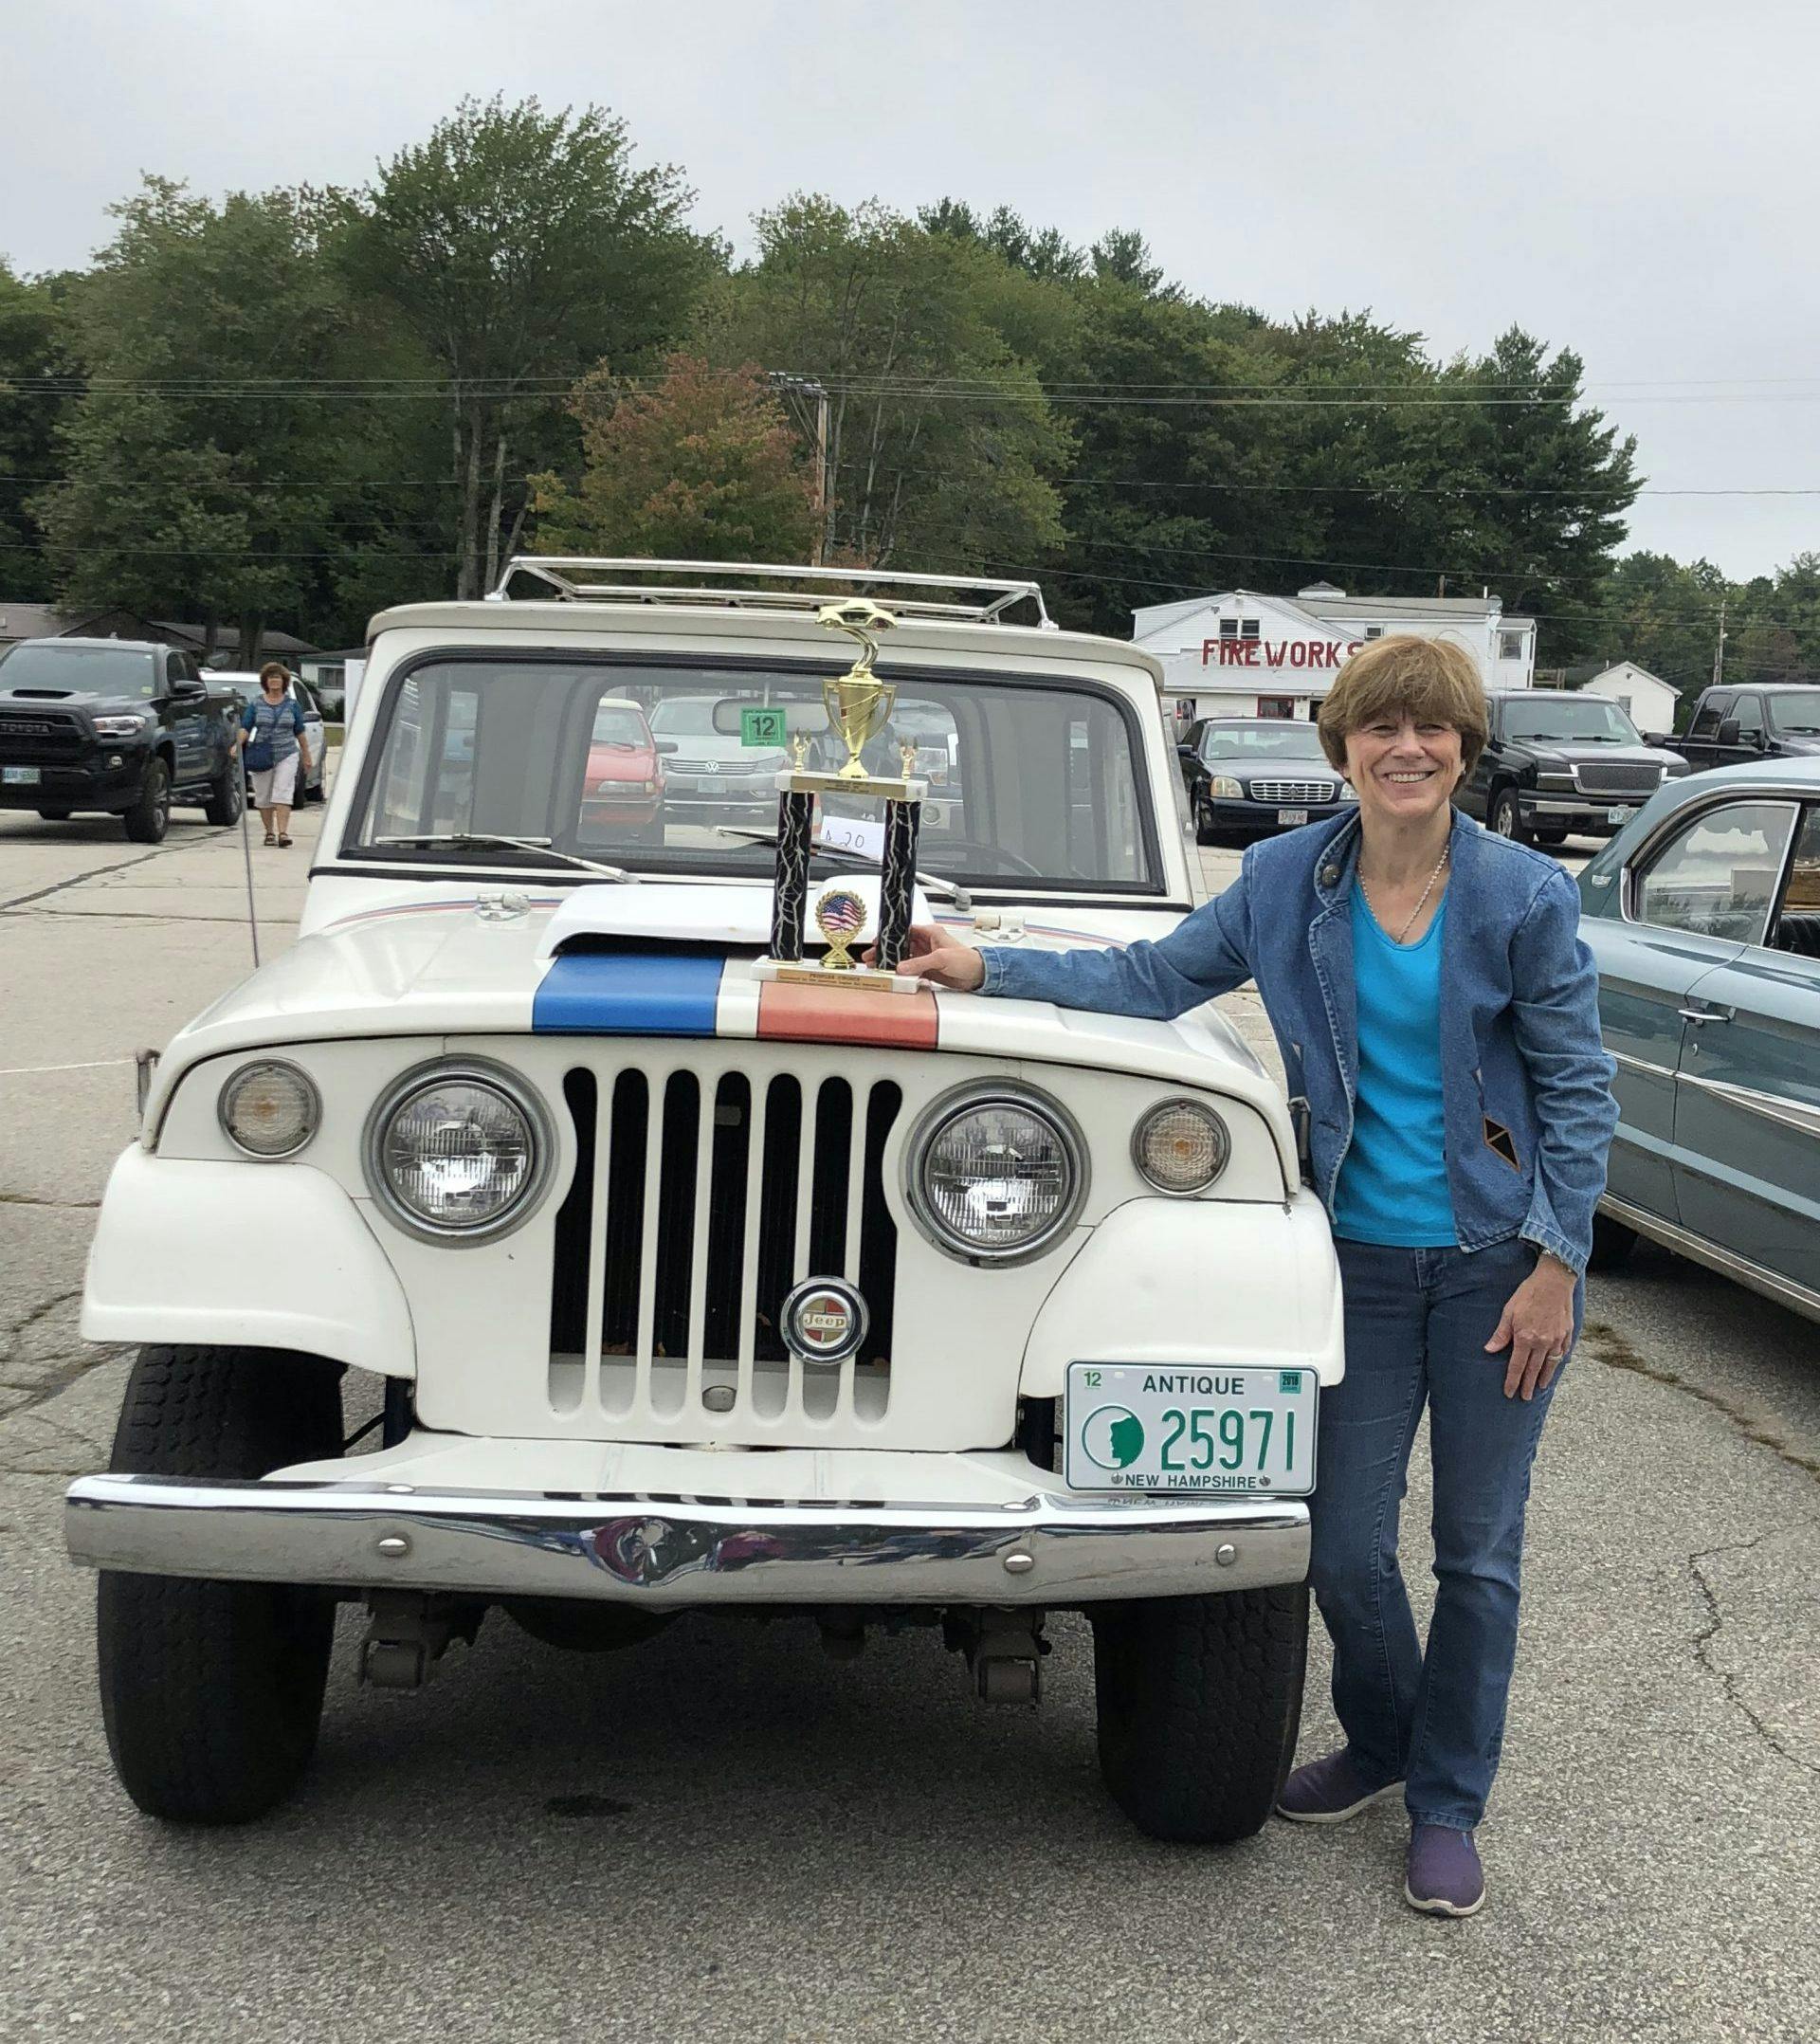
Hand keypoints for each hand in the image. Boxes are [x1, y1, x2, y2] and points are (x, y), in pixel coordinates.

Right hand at [864, 922, 984, 989]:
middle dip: (886, 950)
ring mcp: (925, 957)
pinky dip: (901, 973)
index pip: (906, 931)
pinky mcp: (927, 970)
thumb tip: (902, 967)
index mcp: (930, 933)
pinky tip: (892, 975)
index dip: (891, 936)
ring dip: (891, 962)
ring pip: (903, 958)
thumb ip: (920, 962)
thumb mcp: (941, 957)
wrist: (977, 975)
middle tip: (872, 956)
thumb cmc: (967, 959)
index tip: (879, 941)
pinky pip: (910, 970)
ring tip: (877, 966)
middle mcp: (926, 944)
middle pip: (900, 945)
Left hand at [1485, 1253, 1576, 1400]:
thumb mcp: (1509, 1311)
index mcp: (1525, 1338)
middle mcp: (1542, 1343)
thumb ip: (1501, 1333)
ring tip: (1540, 1387)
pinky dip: (1558, 1362)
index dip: (1512, 1381)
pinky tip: (1555, 1366)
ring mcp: (1557, 1339)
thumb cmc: (1529, 1294)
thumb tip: (1489, 1350)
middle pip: (1534, 1370)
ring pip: (1550, 1364)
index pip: (1517, 1366)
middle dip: (1528, 1385)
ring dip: (1545, 1377)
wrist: (1554, 1281)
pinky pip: (1563, 1353)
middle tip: (1525, 1397)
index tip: (1509, 1393)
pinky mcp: (1567, 1333)